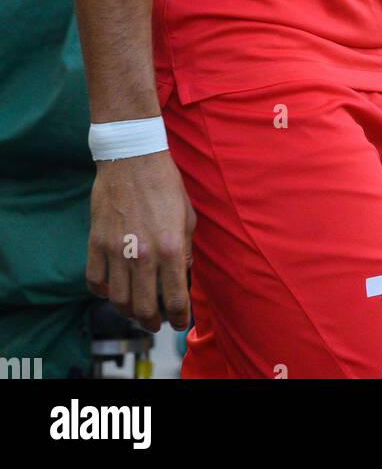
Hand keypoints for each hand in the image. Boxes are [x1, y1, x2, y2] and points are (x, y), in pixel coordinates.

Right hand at [86, 150, 196, 332]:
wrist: (132, 157)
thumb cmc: (164, 182)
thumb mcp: (187, 215)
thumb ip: (186, 249)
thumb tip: (184, 274)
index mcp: (171, 247)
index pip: (176, 298)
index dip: (180, 317)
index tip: (180, 322)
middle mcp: (143, 254)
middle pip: (144, 308)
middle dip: (152, 322)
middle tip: (155, 322)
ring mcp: (116, 250)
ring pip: (118, 300)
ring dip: (128, 311)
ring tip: (134, 309)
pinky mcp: (96, 243)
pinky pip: (94, 281)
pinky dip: (102, 291)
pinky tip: (111, 288)